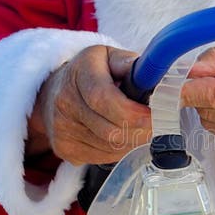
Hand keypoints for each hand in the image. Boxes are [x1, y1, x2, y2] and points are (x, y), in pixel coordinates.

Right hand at [26, 45, 151, 165]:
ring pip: (111, 147)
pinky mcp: (64, 149)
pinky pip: (104, 157)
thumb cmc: (92, 73)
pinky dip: (120, 150)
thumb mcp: (111, 57)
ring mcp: (61, 129)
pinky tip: (120, 134)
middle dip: (141, 130)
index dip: (132, 112)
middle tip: (155, 123)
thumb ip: (133, 65)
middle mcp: (65, 101)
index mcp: (79, 72)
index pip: (103, 99)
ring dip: (133, 140)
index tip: (154, 115)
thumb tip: (159, 78)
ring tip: (136, 126)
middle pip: (111, 130)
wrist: (55, 92)